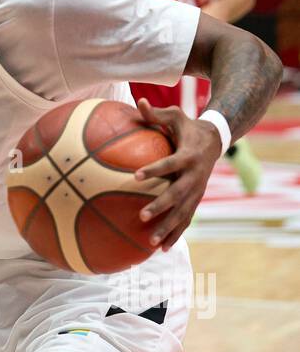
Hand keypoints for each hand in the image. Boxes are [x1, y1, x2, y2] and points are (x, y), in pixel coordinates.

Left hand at [134, 97, 221, 249]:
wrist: (216, 140)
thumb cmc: (188, 127)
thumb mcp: (176, 116)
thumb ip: (156, 112)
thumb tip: (137, 102)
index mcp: (188, 155)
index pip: (170, 164)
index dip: (154, 169)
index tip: (136, 176)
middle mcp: (195, 176)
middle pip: (177, 194)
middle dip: (160, 207)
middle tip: (141, 216)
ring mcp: (198, 190)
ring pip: (183, 213)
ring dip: (168, 228)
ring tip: (150, 242)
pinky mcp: (197, 199)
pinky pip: (187, 219)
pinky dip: (176, 233)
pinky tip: (162, 248)